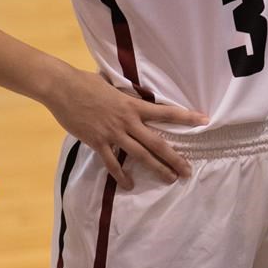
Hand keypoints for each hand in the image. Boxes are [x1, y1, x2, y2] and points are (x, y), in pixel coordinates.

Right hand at [48, 67, 204, 186]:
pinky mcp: (97, 142)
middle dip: (174, 158)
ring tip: (170, 178)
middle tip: (188, 170)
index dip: (187, 116)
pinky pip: (112, 163)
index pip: (166, 112)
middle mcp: (128, 121)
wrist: (62, 88)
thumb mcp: (112, 86)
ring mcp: (113, 133)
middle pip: (157, 142)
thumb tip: (132, 91)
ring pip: (140, 155)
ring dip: (156, 168)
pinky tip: (129, 185)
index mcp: (134, 105)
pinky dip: (121, 175)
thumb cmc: (86, 82)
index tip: (204, 120)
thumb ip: (125, 94)